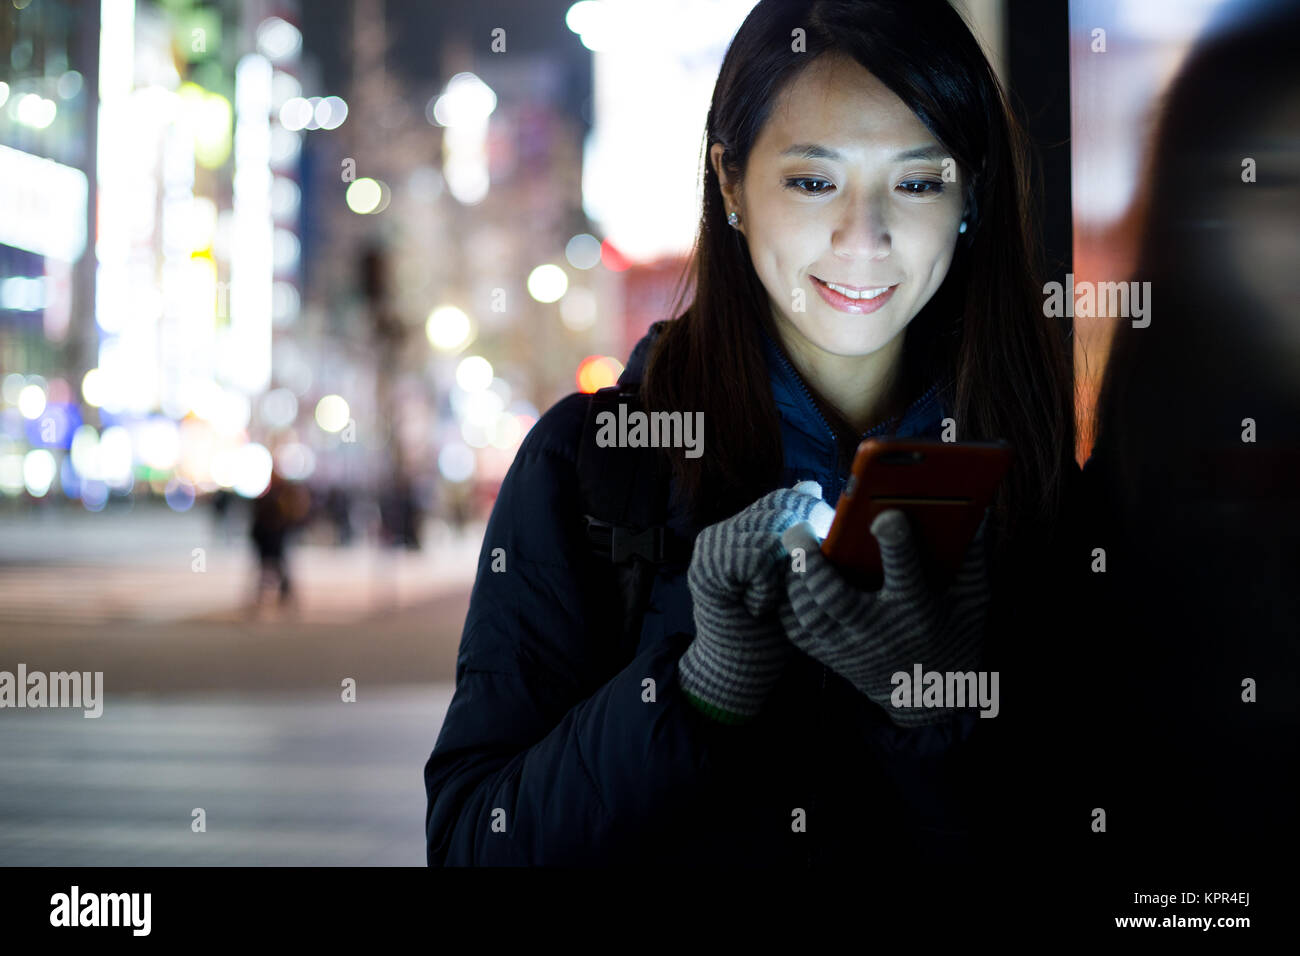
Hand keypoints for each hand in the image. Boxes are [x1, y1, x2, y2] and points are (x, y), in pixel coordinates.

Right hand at [677, 481, 835, 723]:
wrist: (739, 671)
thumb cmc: (772, 628)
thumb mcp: (795, 575)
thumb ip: (801, 536)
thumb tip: (812, 485)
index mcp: (741, 530)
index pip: (782, 499)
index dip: (809, 516)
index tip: (820, 548)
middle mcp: (720, 532)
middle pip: (778, 509)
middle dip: (801, 541)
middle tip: (793, 583)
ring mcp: (710, 547)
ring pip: (771, 531)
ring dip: (783, 570)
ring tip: (771, 598)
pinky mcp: (707, 566)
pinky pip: (757, 556)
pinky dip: (767, 585)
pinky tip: (757, 606)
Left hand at [779, 498, 992, 726]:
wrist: (932, 696)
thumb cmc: (955, 636)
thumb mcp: (972, 599)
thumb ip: (969, 557)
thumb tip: (971, 512)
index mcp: (916, 610)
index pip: (905, 573)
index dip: (897, 544)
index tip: (886, 515)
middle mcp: (877, 629)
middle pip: (834, 596)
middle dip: (813, 563)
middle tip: (798, 529)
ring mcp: (849, 645)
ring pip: (809, 613)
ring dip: (794, 580)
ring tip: (790, 547)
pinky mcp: (830, 656)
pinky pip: (796, 630)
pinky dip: (787, 602)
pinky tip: (787, 577)